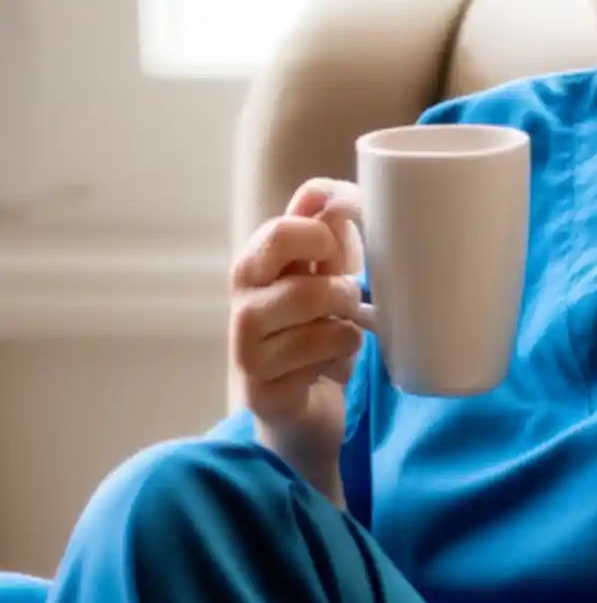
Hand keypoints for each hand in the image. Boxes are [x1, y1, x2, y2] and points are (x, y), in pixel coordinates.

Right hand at [229, 178, 367, 504]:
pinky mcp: (261, 387)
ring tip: (340, 335)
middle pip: (298, 262)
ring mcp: (246, 345)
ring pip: (319, 304)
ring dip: (347, 321)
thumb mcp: (328, 274)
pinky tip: (329, 366)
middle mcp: (243, 299)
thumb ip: (330, 230)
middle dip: (339, 280)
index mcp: (257, 264)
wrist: (306, 408)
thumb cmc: (318, 330)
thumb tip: (341, 194)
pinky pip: (325, 350)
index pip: (287, 225)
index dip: (327, 228)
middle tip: (345, 301)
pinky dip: (343, 355)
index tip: (341, 251)